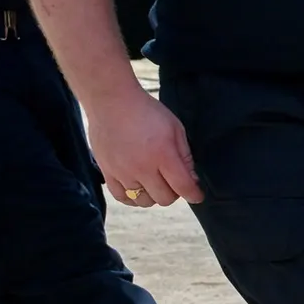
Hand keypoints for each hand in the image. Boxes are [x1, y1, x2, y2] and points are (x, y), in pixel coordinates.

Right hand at [89, 88, 202, 206]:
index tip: (197, 195)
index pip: (183, 187)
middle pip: (164, 199)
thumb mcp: (175, 128)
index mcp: (163, 155)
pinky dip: (133, 198)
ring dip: (154, 196)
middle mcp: (142, 168)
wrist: (111, 101)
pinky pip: (122, 197)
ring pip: (144, 201)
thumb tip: (192, 180)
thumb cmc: (147, 112)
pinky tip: (138, 188)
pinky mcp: (107, 172)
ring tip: (155, 182)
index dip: (194, 195)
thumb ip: (185, 156)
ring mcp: (122, 172)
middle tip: (174, 182)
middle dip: (174, 193)